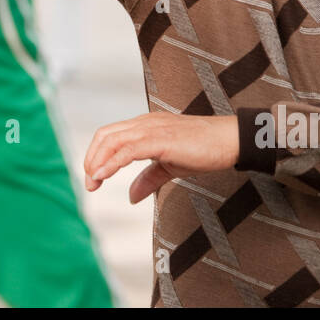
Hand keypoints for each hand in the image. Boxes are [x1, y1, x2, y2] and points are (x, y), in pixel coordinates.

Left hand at [83, 113, 239, 203]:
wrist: (229, 140)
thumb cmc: (204, 149)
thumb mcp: (169, 166)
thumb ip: (148, 178)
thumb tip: (131, 196)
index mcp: (145, 126)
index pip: (110, 135)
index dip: (96, 154)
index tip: (93, 178)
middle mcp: (145, 123)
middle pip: (106, 135)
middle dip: (92, 158)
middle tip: (89, 183)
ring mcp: (152, 128)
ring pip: (113, 140)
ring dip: (98, 162)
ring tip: (93, 181)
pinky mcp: (160, 139)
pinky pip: (129, 149)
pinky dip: (112, 163)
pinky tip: (104, 175)